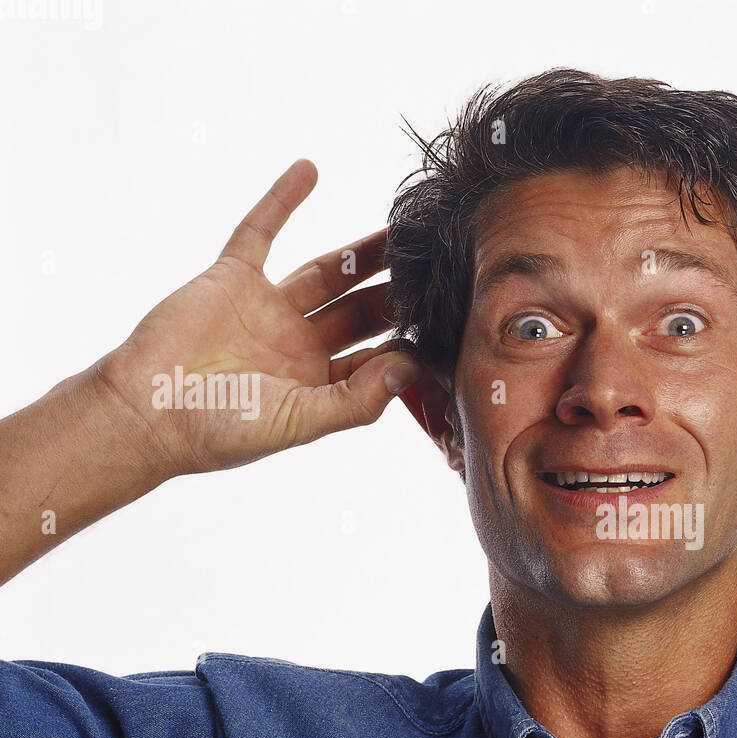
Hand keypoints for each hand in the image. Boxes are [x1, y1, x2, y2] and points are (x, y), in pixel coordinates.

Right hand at [91, 159, 433, 477]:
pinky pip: (260, 231)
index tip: (453, 322)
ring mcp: (268, 309)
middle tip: (440, 266)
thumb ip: (356, 401)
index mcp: (320, 384)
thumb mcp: (298, 422)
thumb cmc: (220, 430)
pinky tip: (310, 170)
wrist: (145, 411)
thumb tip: (408, 369)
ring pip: (328, 272)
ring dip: (364, 251)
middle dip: (399, 292)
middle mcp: (301, 345)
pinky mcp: (232, 278)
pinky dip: (282, 200)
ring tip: (403, 228)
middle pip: (364, 312)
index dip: (412, 342)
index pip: (379, 357)